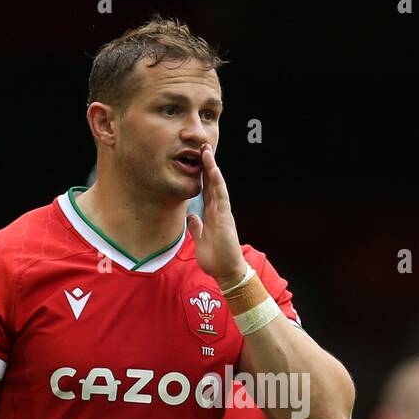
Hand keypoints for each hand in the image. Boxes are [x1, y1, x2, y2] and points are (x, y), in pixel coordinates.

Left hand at [185, 143, 246, 289]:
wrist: (226, 271)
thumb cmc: (216, 258)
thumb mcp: (200, 239)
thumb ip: (197, 227)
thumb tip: (192, 217)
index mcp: (212, 214)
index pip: (207, 190)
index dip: (202, 174)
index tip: (198, 159)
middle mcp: (219, 210)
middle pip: (212, 183)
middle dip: (208, 165)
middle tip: (203, 146)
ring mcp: (223, 212)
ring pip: (217, 185)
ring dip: (212, 168)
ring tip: (207, 151)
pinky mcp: (225, 218)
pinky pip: (221, 196)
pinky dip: (218, 183)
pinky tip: (214, 171)